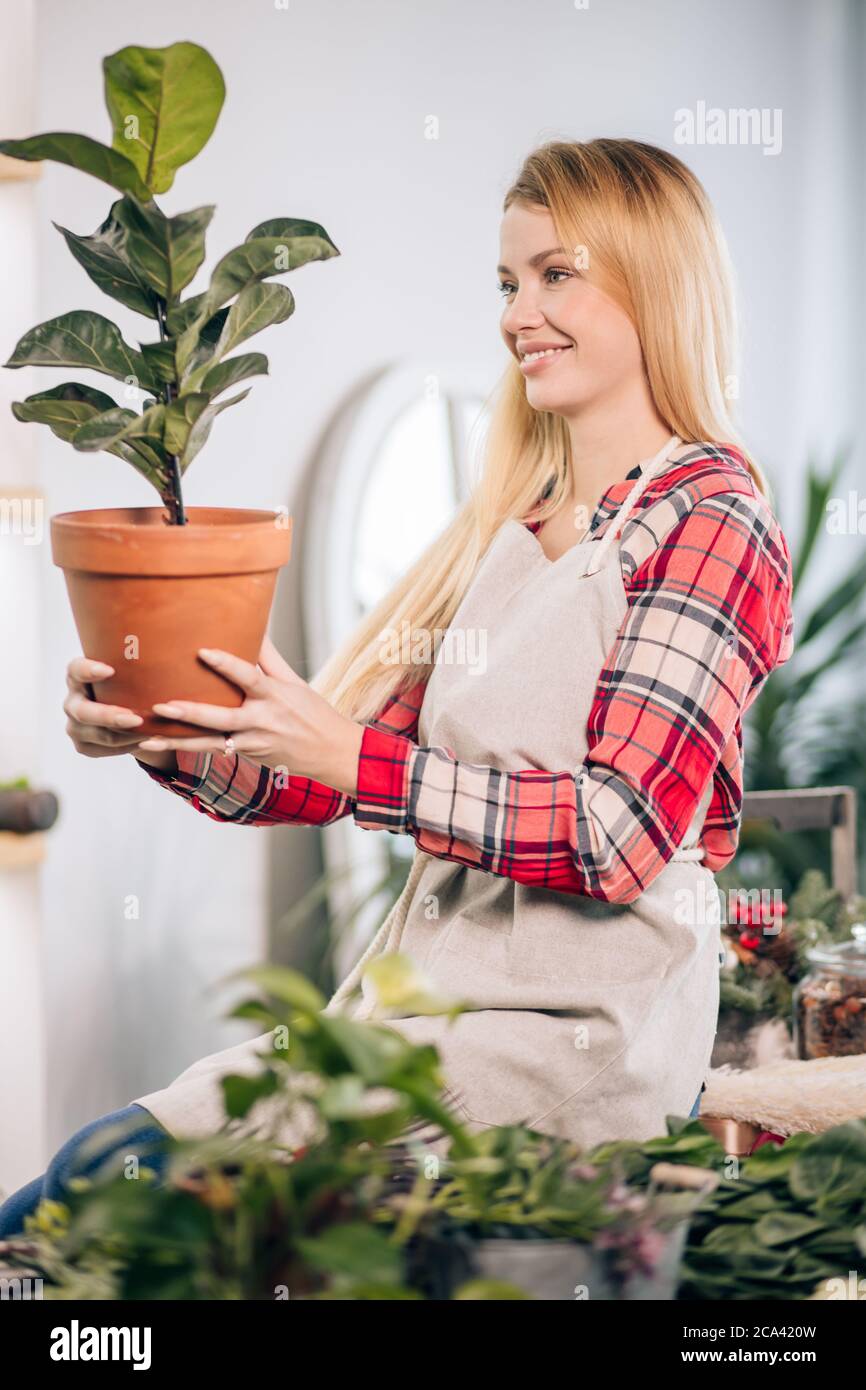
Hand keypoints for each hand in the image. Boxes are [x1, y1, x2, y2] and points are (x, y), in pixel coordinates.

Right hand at [63, 657, 175, 770]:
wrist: (130, 713)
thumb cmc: (135, 684)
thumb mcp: (135, 669)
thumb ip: (143, 658)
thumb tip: (186, 644)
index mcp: (79, 676)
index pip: (76, 669)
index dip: (88, 670)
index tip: (110, 670)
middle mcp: (73, 700)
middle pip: (83, 711)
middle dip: (109, 716)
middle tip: (136, 718)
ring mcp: (75, 725)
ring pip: (97, 734)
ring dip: (126, 735)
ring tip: (152, 733)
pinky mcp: (83, 745)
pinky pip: (105, 748)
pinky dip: (126, 746)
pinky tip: (146, 740)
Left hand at [137, 634, 364, 796]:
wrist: (333, 753)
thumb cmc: (314, 712)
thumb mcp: (295, 682)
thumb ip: (269, 658)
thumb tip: (254, 626)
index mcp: (275, 695)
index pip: (248, 677)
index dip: (226, 664)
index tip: (202, 651)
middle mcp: (262, 720)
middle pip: (222, 717)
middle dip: (191, 713)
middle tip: (162, 705)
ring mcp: (253, 741)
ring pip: (210, 742)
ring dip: (178, 739)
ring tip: (148, 736)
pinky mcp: (248, 755)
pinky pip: (212, 751)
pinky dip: (185, 749)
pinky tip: (157, 746)